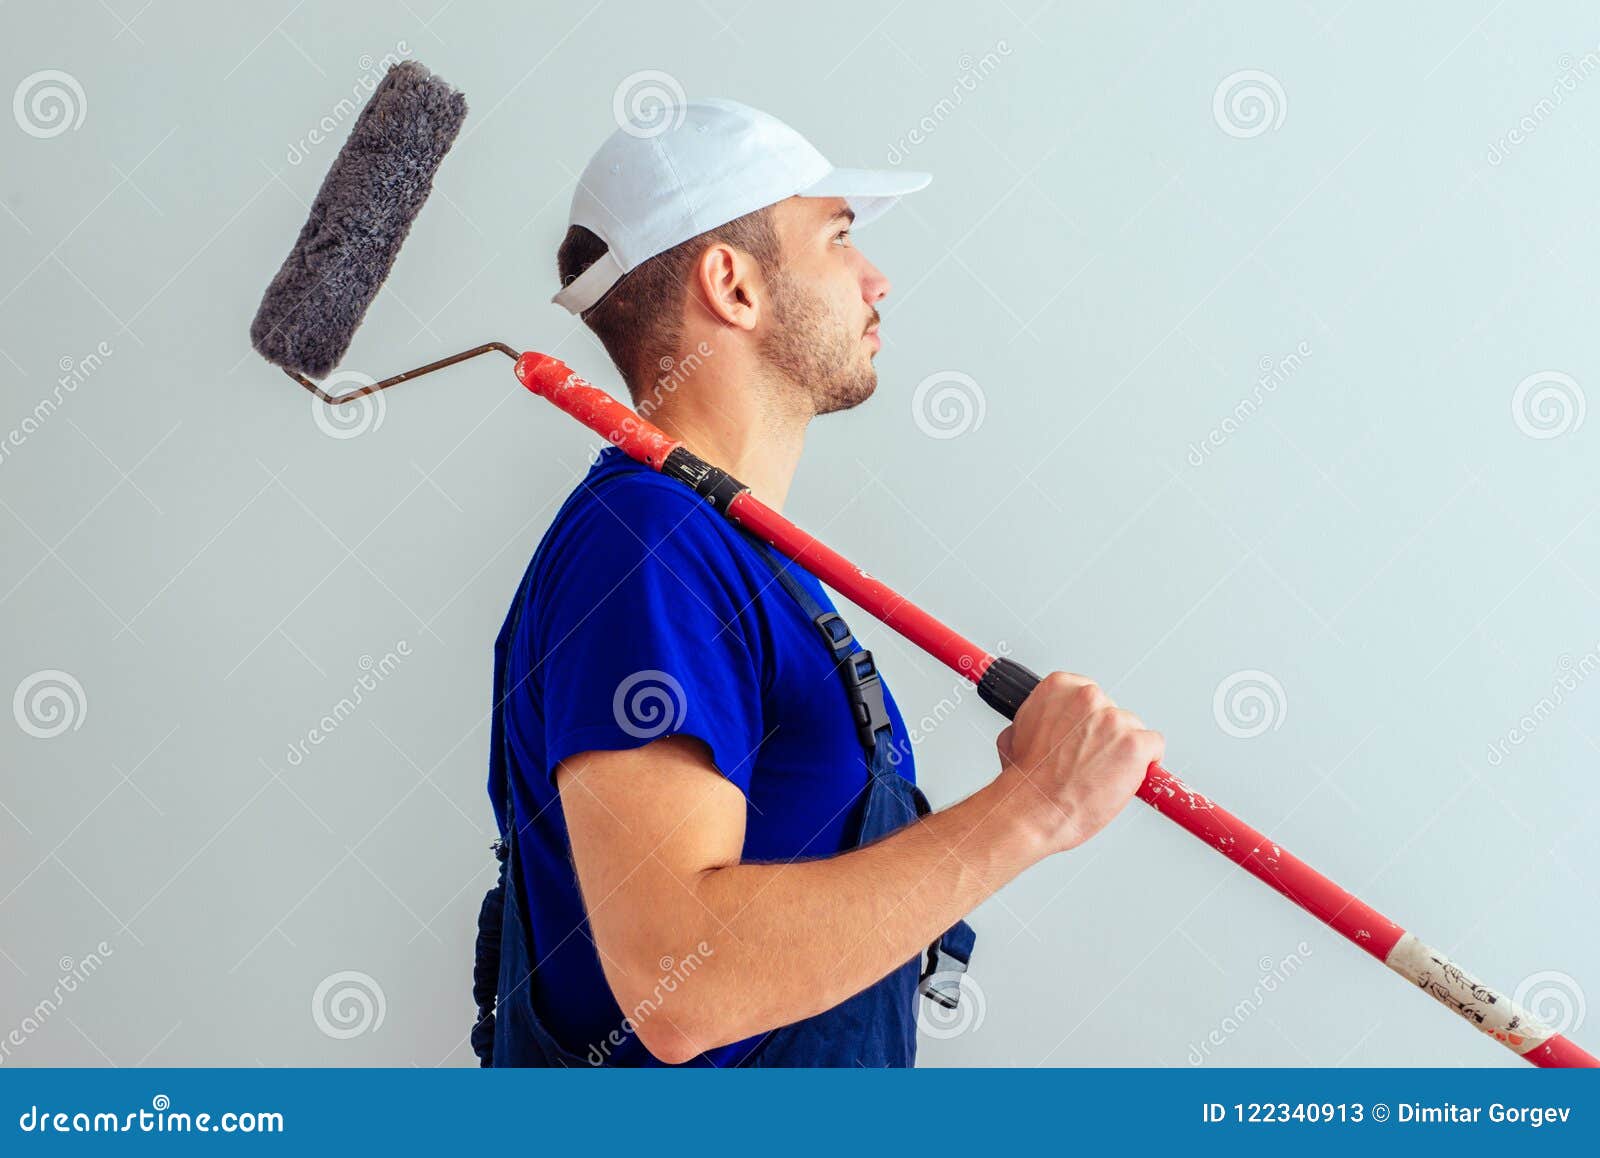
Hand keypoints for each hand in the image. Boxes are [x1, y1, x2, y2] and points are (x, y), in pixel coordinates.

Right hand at [991, 671, 1162, 853]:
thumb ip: (1041, 719)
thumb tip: (1050, 725)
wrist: (1033, 809)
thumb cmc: (1025, 780)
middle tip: (1089, 761)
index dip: (1087, 721)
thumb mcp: (1016, 734)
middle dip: (1105, 736)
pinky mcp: (1136, 744)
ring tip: (1100, 775)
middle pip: (1112, 711)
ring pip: (1133, 729)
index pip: (1088, 694)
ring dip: (1123, 751)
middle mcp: (1089, 697)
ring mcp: (1115, 720)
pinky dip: (1146, 764)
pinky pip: (1155, 747)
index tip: (1084, 736)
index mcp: (1060, 687)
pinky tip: (1126, 777)